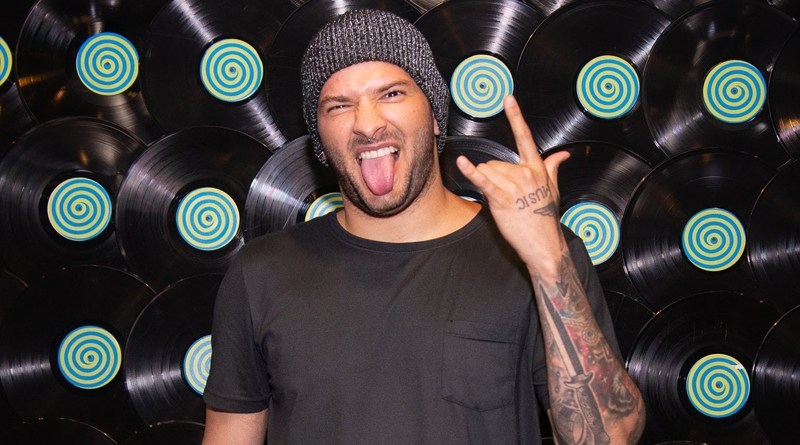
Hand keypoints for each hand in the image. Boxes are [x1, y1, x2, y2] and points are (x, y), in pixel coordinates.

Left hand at [456, 95, 569, 278]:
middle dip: (493, 177)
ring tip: (503, 202)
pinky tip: (462, 162)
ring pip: (486, 172)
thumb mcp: (552, 189)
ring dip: (487, 186)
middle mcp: (526, 174)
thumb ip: (553, 167)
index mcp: (536, 169)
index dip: (516, 116)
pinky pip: (482, 181)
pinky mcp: (501, 199)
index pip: (525, 137)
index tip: (508, 99)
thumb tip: (563, 154)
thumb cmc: (545, 217)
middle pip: (494, 162)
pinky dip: (470, 172)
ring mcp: (514, 186)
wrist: (543, 243)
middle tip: (507, 197)